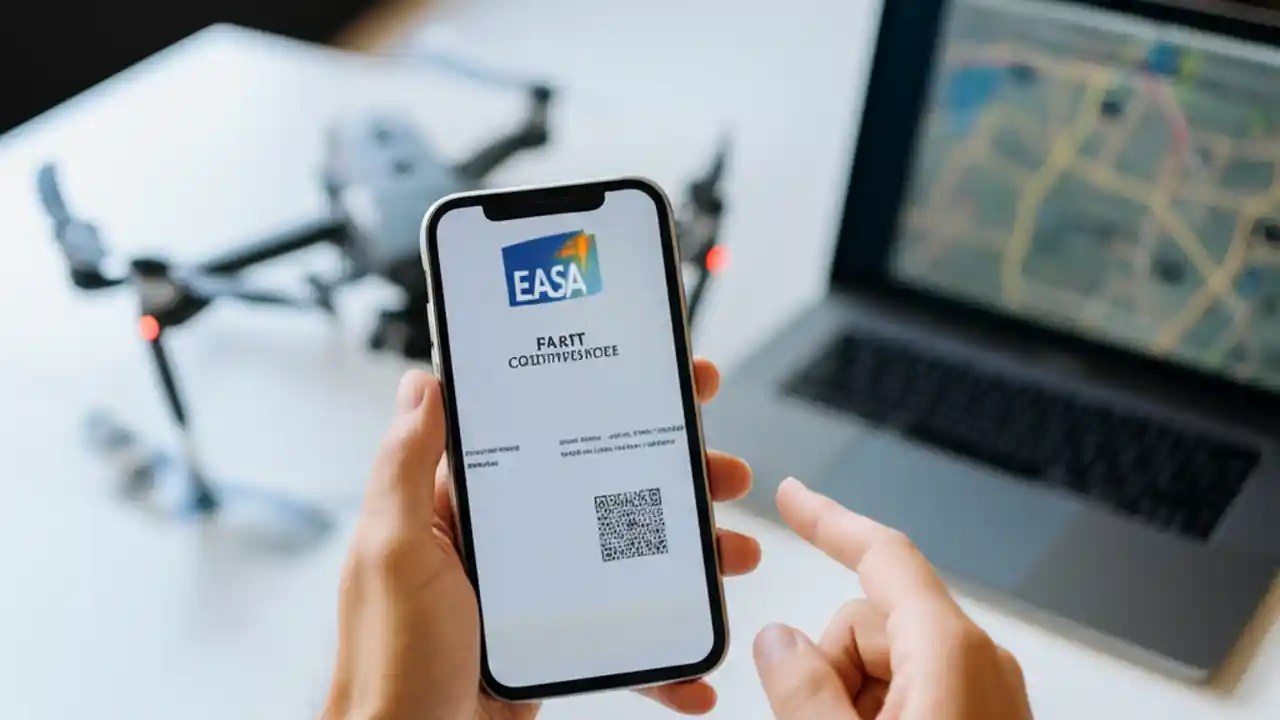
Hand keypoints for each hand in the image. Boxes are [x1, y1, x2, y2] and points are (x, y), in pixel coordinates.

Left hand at [324, 359, 759, 719]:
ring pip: (627, 554)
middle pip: (604, 485)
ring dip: (687, 556)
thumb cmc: (389, 659)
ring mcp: (537, 588)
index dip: (602, 398)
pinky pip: (621, 631)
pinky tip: (694, 662)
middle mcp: (507, 536)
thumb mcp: (395, 552)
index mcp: (467, 503)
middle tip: (722, 472)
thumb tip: (422, 382)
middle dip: (672, 475)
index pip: (543, 427)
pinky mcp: (556, 638)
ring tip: (732, 555)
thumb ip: (405, 468)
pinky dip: (661, 649)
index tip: (659, 381)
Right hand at [752, 478, 1030, 719]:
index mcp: (952, 653)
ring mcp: (988, 695)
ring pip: (886, 660)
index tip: (793, 495)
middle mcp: (980, 662)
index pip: (882, 555)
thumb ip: (803, 690)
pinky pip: (916, 690)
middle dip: (832, 666)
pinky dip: (881, 713)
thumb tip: (777, 642)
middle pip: (870, 621)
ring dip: (854, 699)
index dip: (828, 520)